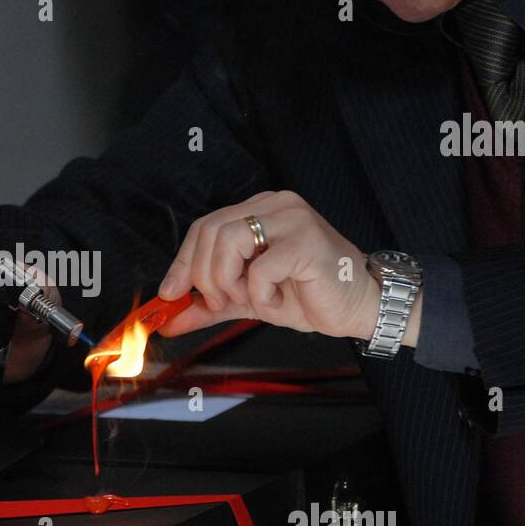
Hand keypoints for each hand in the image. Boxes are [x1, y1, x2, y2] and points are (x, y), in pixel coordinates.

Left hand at [155, 190, 403, 342]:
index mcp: (258, 210)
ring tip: (250, 299)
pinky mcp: (306, 241)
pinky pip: (261, 268)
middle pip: (210, 231)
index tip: (170, 294)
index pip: (204, 227)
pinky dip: (261, 295)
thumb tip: (167, 320)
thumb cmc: (307, 296)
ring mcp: (292, 219)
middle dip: (204, 276)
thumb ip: (208, 305)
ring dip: (229, 281)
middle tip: (220, 302)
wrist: (357, 307)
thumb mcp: (247, 300)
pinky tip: (278, 302)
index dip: (183, 262)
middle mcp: (274, 206)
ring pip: (229, 241)